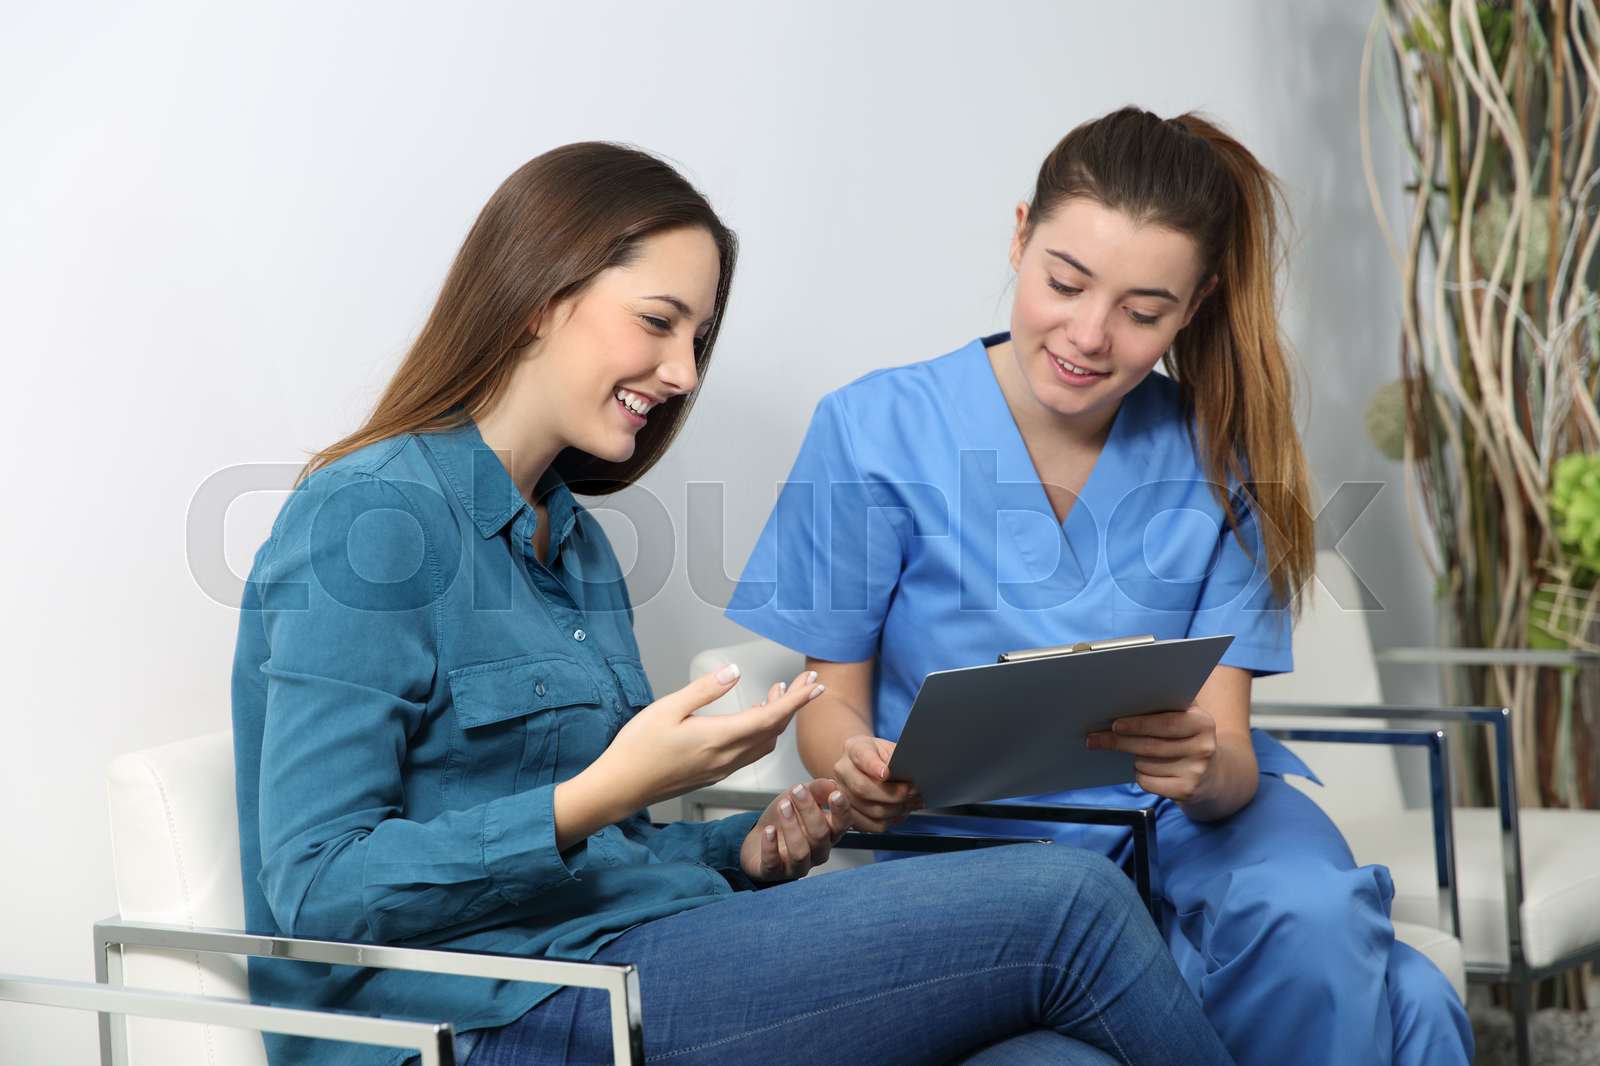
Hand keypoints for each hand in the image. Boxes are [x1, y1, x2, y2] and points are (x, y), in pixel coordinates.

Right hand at [592, 667, 825, 812]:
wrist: (620, 787)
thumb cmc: (638, 748)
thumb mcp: (667, 708)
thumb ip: (705, 690)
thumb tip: (734, 672)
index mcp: (718, 738)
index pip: (771, 717)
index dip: (796, 700)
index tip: (814, 685)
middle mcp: (727, 758)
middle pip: (774, 730)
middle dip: (793, 705)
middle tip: (805, 683)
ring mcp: (721, 769)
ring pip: (764, 744)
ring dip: (778, 719)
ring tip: (779, 693)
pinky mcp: (713, 774)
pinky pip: (750, 753)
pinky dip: (762, 732)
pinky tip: (753, 718)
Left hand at [740, 779, 851, 881]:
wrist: (758, 841)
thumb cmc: (783, 820)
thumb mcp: (798, 798)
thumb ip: (816, 789)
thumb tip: (832, 783)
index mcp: (828, 833)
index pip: (842, 825)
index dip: (841, 811)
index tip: (835, 794)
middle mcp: (817, 852)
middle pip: (820, 835)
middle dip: (809, 811)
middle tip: (797, 791)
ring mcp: (797, 865)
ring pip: (800, 852)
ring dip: (791, 827)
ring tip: (783, 806)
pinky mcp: (774, 873)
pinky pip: (774, 863)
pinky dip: (770, 846)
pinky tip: (768, 831)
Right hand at [830, 734, 921, 830]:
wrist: (871, 766)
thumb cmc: (883, 757)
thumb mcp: (891, 749)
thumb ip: (898, 757)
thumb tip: (910, 770)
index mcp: (853, 748)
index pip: (860, 756)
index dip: (872, 766)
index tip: (886, 773)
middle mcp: (842, 771)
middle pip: (862, 788)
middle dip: (893, 793)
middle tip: (912, 791)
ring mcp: (842, 794)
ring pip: (870, 809)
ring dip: (896, 808)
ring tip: (911, 801)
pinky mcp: (849, 815)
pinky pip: (872, 825)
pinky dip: (891, 820)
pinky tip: (901, 811)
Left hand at [1086, 703, 1218, 804]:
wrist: (1214, 775)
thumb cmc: (1187, 739)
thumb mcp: (1186, 720)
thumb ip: (1165, 709)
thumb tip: (1122, 701)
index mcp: (1202, 723)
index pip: (1165, 723)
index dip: (1138, 725)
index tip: (1115, 724)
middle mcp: (1203, 747)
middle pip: (1149, 746)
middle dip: (1118, 742)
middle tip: (1093, 739)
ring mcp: (1196, 771)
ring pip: (1144, 763)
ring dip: (1133, 759)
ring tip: (1137, 753)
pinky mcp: (1187, 791)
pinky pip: (1147, 781)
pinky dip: (1140, 775)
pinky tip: (1147, 769)